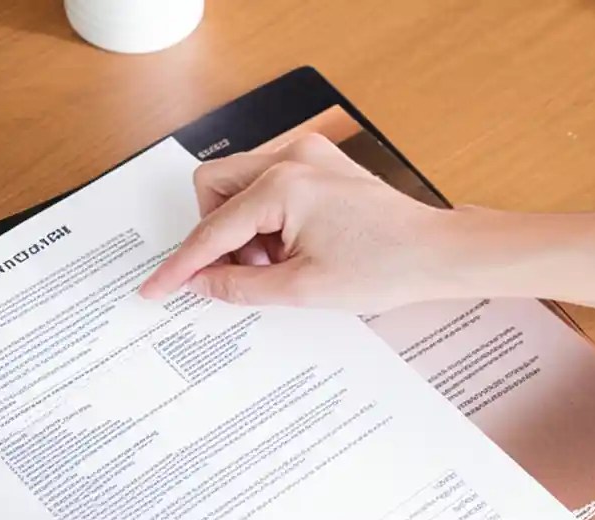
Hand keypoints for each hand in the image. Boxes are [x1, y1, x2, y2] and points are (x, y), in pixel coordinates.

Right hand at [140, 133, 462, 312]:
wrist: (438, 253)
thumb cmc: (385, 267)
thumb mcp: (301, 289)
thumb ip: (239, 286)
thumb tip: (200, 283)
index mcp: (282, 186)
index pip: (211, 231)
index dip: (181, 266)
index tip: (156, 288)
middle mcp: (290, 158)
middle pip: (213, 189)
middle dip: (216, 235)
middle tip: (244, 272)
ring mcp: (306, 156)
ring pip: (237, 187)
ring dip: (243, 231)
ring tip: (279, 265)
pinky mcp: (318, 164)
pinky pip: (266, 186)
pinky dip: (266, 220)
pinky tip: (292, 249)